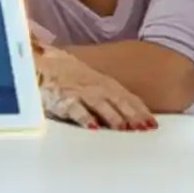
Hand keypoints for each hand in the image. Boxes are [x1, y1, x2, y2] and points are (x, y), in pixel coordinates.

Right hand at [34, 46, 156, 130]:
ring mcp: (79, 92)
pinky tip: (93, 128)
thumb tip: (127, 114)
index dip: (140, 110)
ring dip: (113, 116)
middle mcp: (95, 86)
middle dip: (132, 114)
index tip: (153, 123)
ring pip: (100, 104)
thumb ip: (107, 96)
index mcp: (103, 83)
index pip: (127, 97)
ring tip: (124, 129)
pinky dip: (85, 118)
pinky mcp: (63, 98)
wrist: (40, 63)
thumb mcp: (90, 81)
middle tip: (145, 128)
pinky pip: (75, 109)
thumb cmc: (65, 74)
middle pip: (118, 101)